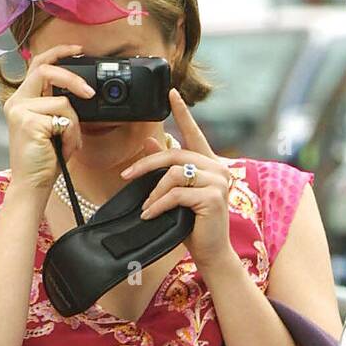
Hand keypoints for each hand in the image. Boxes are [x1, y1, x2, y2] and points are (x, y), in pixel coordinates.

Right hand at [4, 41, 92, 193]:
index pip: (38, 64)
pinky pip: (65, 119)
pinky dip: (72, 136)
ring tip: (68, 143)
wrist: (33, 185)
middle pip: (46, 70)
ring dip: (74, 126)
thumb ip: (60, 106)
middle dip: (73, 78)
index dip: (59, 52)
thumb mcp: (54, 126)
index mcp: (22, 99)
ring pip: (62, 102)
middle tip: (90, 92)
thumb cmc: (46, 159)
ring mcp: (20, 111)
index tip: (78, 49)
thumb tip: (83, 92)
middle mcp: (16, 101)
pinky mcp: (28, 122)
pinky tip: (63, 148)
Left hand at [120, 88, 233, 270]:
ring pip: (175, 174)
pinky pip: (177, 193)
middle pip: (175, 155)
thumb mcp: (176, 194)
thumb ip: (166, 169)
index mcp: (210, 165)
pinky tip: (151, 214)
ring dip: (154, 191)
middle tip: (126, 175)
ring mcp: (219, 182)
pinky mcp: (214, 197)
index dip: (183, 113)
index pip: (195, 133)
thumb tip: (149, 143)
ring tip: (146, 208)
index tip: (171, 93)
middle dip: (146, 165)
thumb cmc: (193, 225)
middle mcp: (219, 168)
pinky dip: (160, 204)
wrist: (211, 253)